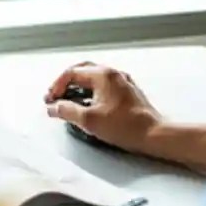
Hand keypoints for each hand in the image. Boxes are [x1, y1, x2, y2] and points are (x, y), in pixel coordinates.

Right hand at [44, 62, 163, 154]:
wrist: (154, 135)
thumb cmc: (125, 126)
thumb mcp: (89, 120)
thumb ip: (67, 111)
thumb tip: (53, 108)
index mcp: (103, 75)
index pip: (71, 73)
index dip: (57, 86)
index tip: (51, 100)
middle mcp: (113, 73)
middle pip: (82, 70)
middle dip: (66, 82)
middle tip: (56, 96)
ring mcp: (122, 81)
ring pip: (94, 76)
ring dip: (78, 86)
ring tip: (69, 100)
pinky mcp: (128, 92)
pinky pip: (104, 84)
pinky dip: (91, 90)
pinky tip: (89, 103)